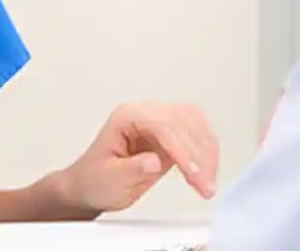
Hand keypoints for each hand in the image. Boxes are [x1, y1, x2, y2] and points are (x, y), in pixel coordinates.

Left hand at [60, 102, 219, 212]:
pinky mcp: (171, 135)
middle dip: (199, 153)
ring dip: (207, 153)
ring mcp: (159, 122)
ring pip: (195, 124)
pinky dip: (206, 153)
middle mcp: (144, 114)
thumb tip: (155, 160)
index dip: (182, 149)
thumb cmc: (95, 179)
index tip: (194, 173)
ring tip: (207, 184)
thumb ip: (132, 168)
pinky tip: (207, 174)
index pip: (162, 124)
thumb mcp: (109, 178)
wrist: (91, 186)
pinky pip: (196, 135)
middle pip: (183, 120)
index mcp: (126, 116)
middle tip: (204, 185)